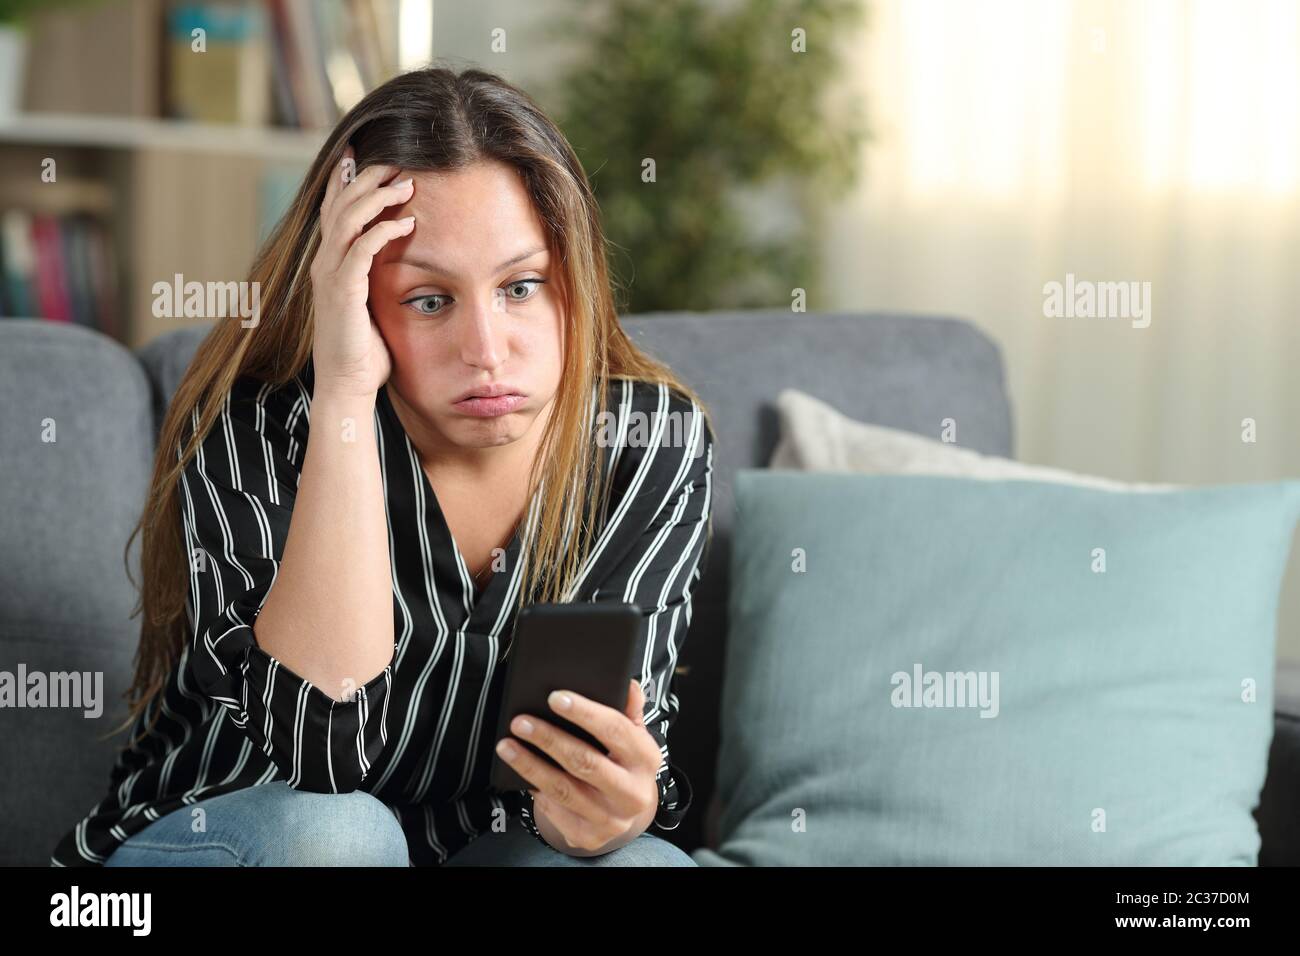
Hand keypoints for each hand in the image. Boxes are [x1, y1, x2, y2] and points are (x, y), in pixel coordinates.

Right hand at [310, 143, 412, 398]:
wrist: (346, 386)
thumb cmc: (364, 351)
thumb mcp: (371, 305)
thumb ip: (376, 280)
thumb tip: (401, 263)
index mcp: (329, 264)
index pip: (334, 210)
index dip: (344, 180)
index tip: (361, 154)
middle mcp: (324, 264)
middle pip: (341, 205)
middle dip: (367, 177)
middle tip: (396, 159)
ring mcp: (329, 277)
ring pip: (349, 220)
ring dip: (378, 197)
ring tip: (407, 184)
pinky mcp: (343, 292)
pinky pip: (362, 250)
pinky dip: (384, 231)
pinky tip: (407, 223)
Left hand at [498, 680, 662, 853]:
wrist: (626, 812)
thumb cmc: (625, 764)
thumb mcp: (633, 737)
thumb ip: (628, 711)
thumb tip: (627, 684)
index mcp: (646, 759)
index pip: (615, 730)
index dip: (585, 713)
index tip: (555, 698)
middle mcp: (632, 792)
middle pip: (585, 762)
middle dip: (548, 739)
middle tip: (520, 722)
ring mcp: (611, 819)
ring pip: (563, 789)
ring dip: (530, 765)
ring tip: (507, 746)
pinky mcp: (589, 836)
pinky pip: (554, 810)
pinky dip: (535, 789)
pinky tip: (519, 773)